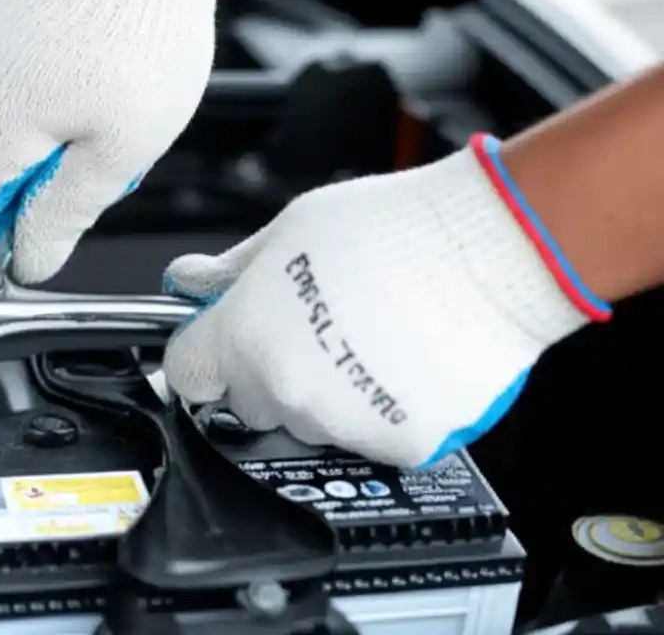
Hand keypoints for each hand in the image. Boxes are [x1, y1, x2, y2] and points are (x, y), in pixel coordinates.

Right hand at [0, 0, 247, 282]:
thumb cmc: (139, 26)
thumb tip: (31, 258)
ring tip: (105, 85)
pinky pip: (6, 68)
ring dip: (45, 118)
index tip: (47, 207)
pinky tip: (92, 51)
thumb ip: (64, 213)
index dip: (1, 223)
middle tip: (99, 137)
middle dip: (34, 166)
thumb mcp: (119, 149)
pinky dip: (44, 76)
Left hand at [162, 136, 608, 468]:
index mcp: (245, 338)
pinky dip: (381, 411)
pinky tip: (403, 363)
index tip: (219, 341)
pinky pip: (369, 436)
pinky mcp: (397, 446)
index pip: (187, 373)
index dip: (203, 352)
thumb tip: (187, 283)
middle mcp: (285, 391)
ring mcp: (340, 425)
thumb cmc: (393, 231)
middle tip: (313, 326)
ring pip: (309, 422)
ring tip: (369, 337)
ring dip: (325, 393)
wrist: (489, 253)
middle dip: (268, 370)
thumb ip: (229, 271)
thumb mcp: (288, 231)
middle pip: (248, 401)